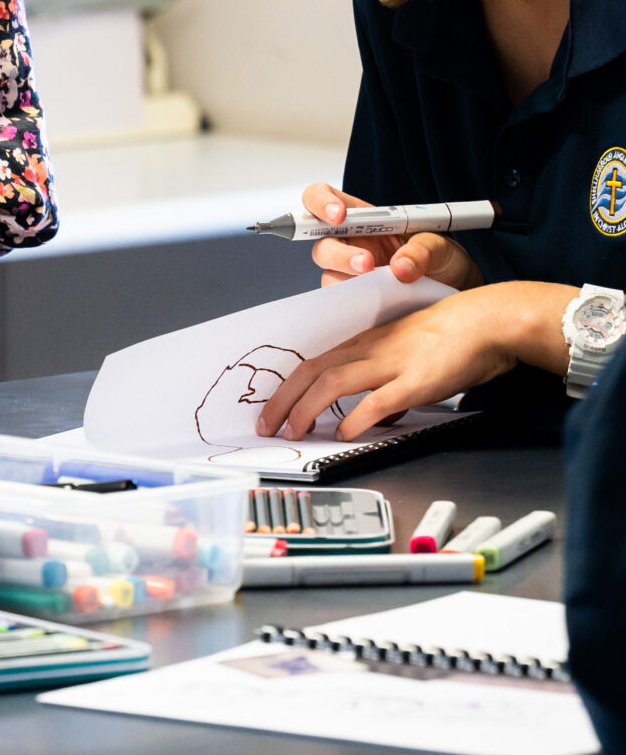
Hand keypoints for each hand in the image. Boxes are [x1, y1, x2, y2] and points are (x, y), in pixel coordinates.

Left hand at [256, 281, 574, 442]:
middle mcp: (370, 350)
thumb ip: (382, 384)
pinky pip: (377, 402)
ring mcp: (391, 363)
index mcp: (364, 343)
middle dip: (282, 401)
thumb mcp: (404, 356)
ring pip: (333, 384)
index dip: (286, 387)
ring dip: (306, 409)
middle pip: (311, 372)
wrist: (489, 320)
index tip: (270, 408)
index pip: (312, 363)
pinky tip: (344, 434)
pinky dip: (356, 419)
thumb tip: (371, 419)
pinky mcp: (416, 380)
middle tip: (264, 426)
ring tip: (293, 432)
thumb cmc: (452, 337)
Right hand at [301, 182, 480, 289]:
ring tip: (381, 288)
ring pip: (328, 274)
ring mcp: (349, 272)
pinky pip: (341, 301)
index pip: (322, 197)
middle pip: (320, 242)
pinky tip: (377, 303)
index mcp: (362, 218)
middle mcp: (349, 243)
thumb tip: (401, 267)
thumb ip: (422, 250)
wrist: (454, 291)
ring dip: (349, 281)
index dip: (321, 202)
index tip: (339, 216)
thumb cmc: (443, 260)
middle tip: (366, 264)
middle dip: (338, 254)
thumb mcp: (441, 246)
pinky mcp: (354, 298)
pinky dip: (356, 303)